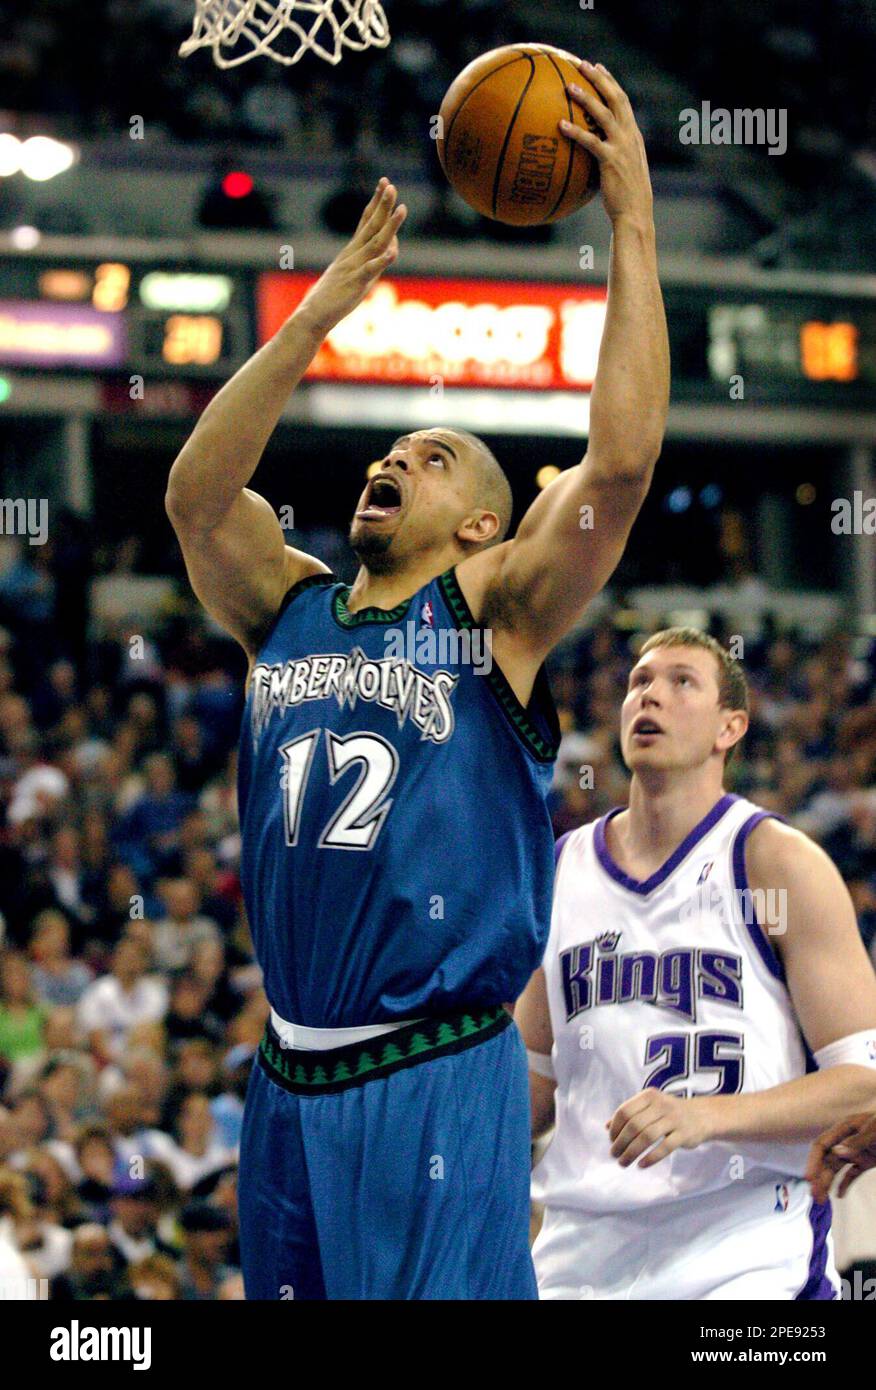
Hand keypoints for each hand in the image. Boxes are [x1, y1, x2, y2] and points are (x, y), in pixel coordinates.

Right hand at [296, 177, 406, 336]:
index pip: (366, 221)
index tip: (384, 183)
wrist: (312, 315)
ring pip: (375, 243)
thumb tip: (392, 247)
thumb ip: (373, 259)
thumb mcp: (355, 273)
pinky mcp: (355, 284)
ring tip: (402, 209)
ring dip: (389, 226)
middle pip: (371, 226)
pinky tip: (392, 252)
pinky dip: (381, 261)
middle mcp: (353, 255)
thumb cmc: (332, 296)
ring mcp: (354, 268)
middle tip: (391, 185)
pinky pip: (369, 271)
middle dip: (382, 205)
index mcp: (352, 251)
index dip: (376, 202)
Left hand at [559, 60, 652, 225]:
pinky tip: (560, 125)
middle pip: (616, 98)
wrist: (635, 213)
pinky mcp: (611, 160)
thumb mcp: (621, 170)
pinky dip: (575, 131)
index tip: (598, 67)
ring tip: (569, 86)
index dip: (610, 82)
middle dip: (600, 78)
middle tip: (582, 64)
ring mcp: (621, 147)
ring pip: (604, 114)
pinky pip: (590, 141)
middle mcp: (629, 135)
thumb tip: (588, 151)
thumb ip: (609, 154)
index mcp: (633, 135)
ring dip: (586, 98)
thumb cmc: (625, 197)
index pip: (623, 100)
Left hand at [608, 1088, 714, 1168]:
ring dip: (632, 1152)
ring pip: (647, 1137)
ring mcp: (674, 1119)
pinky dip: (650, 1158)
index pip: (625, 1111)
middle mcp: (661, 1105)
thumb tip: (607, 1127)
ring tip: (624, 1162)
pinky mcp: (684, 1134)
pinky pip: (664, 1148)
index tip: (611, 1141)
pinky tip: (641, 1165)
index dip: (615, 1128)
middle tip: (615, 1155)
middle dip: (621, 1143)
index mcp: (649, 1096)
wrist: (702, 1115)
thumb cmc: (669, 1113)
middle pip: (634, 1125)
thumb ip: (629, 1114)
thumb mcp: (649, 1107)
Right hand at [805, 1112, 875, 1203]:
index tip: (810, 1179)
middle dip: (819, 1177)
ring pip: (837, 1168)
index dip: (814, 1161)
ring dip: (828, 1182)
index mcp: (846, 1127)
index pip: (822, 1144)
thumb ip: (858, 1141)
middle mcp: (847, 1140)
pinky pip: (852, 1173)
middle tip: (815, 1197)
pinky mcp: (867, 1161)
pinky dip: (845, 1184)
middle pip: (827, 1159)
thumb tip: (835, 1152)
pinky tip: (840, 1195)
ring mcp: (857, 1151)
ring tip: (822, 1200)